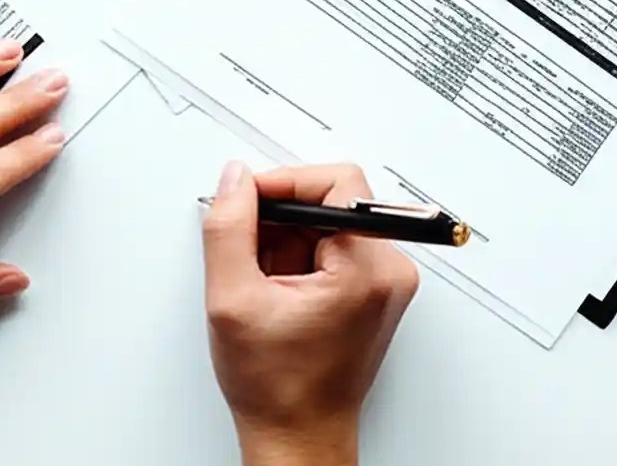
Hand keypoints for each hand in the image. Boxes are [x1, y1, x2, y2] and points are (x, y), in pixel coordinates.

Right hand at [202, 162, 419, 465]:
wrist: (298, 435)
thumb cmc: (278, 388)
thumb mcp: (232, 300)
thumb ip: (228, 228)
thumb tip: (234, 181)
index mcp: (367, 271)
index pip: (339, 183)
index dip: (286, 181)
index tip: (251, 198)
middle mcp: (388, 273)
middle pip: (333, 202)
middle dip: (281, 218)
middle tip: (249, 252)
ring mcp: (384, 284)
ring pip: (328, 224)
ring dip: (287, 240)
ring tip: (262, 282)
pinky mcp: (373, 293)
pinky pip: (333, 248)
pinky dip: (298, 258)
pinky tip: (276, 290)